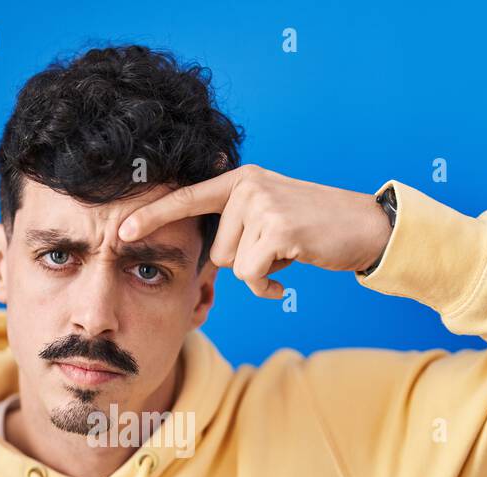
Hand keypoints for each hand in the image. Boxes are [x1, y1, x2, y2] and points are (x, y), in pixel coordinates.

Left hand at [117, 164, 393, 298]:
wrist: (364, 226)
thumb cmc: (313, 228)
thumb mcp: (269, 215)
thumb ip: (237, 224)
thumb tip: (208, 259)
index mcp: (241, 180)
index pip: (188, 198)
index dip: (153, 216)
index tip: (123, 230)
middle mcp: (248, 186)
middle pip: (217, 250)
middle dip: (246, 260)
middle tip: (279, 246)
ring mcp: (263, 205)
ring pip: (234, 266)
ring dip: (261, 271)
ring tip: (289, 250)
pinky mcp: (278, 229)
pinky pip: (253, 276)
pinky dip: (270, 285)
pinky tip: (292, 270)